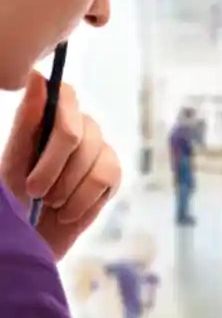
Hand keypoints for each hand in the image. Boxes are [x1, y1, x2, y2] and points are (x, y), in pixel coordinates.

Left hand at [1, 72, 121, 258]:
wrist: (29, 241)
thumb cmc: (13, 200)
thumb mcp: (12, 162)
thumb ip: (27, 122)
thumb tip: (38, 76)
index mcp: (47, 118)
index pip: (64, 94)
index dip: (59, 114)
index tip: (42, 143)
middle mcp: (77, 128)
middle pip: (75, 131)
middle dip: (52, 166)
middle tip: (35, 191)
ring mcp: (98, 150)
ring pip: (94, 157)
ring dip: (67, 186)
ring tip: (51, 203)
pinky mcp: (112, 174)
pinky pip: (105, 178)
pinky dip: (82, 200)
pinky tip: (67, 212)